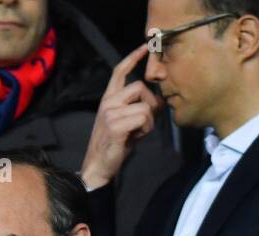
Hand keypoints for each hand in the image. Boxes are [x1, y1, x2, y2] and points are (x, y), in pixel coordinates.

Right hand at [79, 44, 162, 191]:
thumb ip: (139, 108)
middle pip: (140, 87)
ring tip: (138, 133)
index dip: (133, 57)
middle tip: (145, 122)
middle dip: (150, 104)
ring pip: (144, 105)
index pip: (119, 71)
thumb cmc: (114, 145)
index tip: (146, 46)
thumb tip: (160, 101)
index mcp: (108, 98)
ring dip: (149, 122)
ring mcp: (110, 113)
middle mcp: (108, 102)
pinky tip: (136, 138)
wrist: (98, 166)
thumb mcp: (127, 123)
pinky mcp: (115, 126)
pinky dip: (145, 130)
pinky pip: (143, 118)